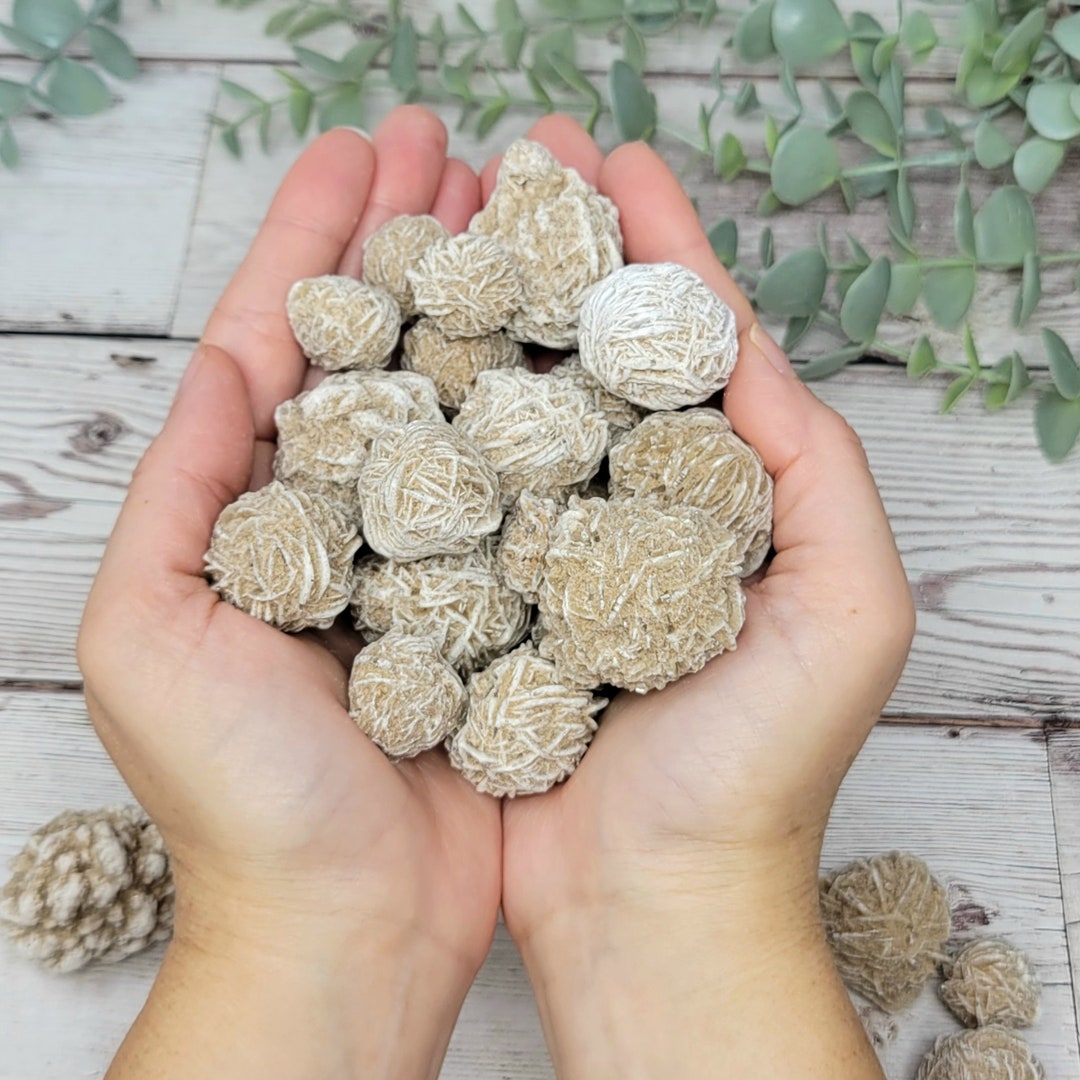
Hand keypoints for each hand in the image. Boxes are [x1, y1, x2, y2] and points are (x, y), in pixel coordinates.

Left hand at [78, 108, 499, 1078]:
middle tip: (467, 145)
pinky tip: (586, 346)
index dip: (324, 232)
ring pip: (468, 393)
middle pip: (389, 343)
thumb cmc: (242, 800)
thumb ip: (188, 489)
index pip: (291, 334)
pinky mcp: (507, 593)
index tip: (368, 146)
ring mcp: (437, 545)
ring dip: (493, 298)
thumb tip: (229, 355)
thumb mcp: (157, 635)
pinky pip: (532, 481)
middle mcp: (353, 507)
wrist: (351, 920)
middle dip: (420, 239)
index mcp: (259, 502)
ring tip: (531, 212)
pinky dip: (553, 409)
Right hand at [496, 119, 914, 1077]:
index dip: (658, 245)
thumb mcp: (847, 607)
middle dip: (559, 250)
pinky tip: (397, 348)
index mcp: (723, 496)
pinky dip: (431, 417)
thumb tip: (751, 350)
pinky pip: (456, 487)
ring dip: (488, 311)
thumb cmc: (757, 769)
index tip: (615, 159)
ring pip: (516, 403)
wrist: (651, 897)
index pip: (690, 343)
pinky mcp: (481, 596)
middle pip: (594, 352)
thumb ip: (818, 468)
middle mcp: (633, 507)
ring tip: (447, 219)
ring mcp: (551, 546)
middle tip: (514, 156)